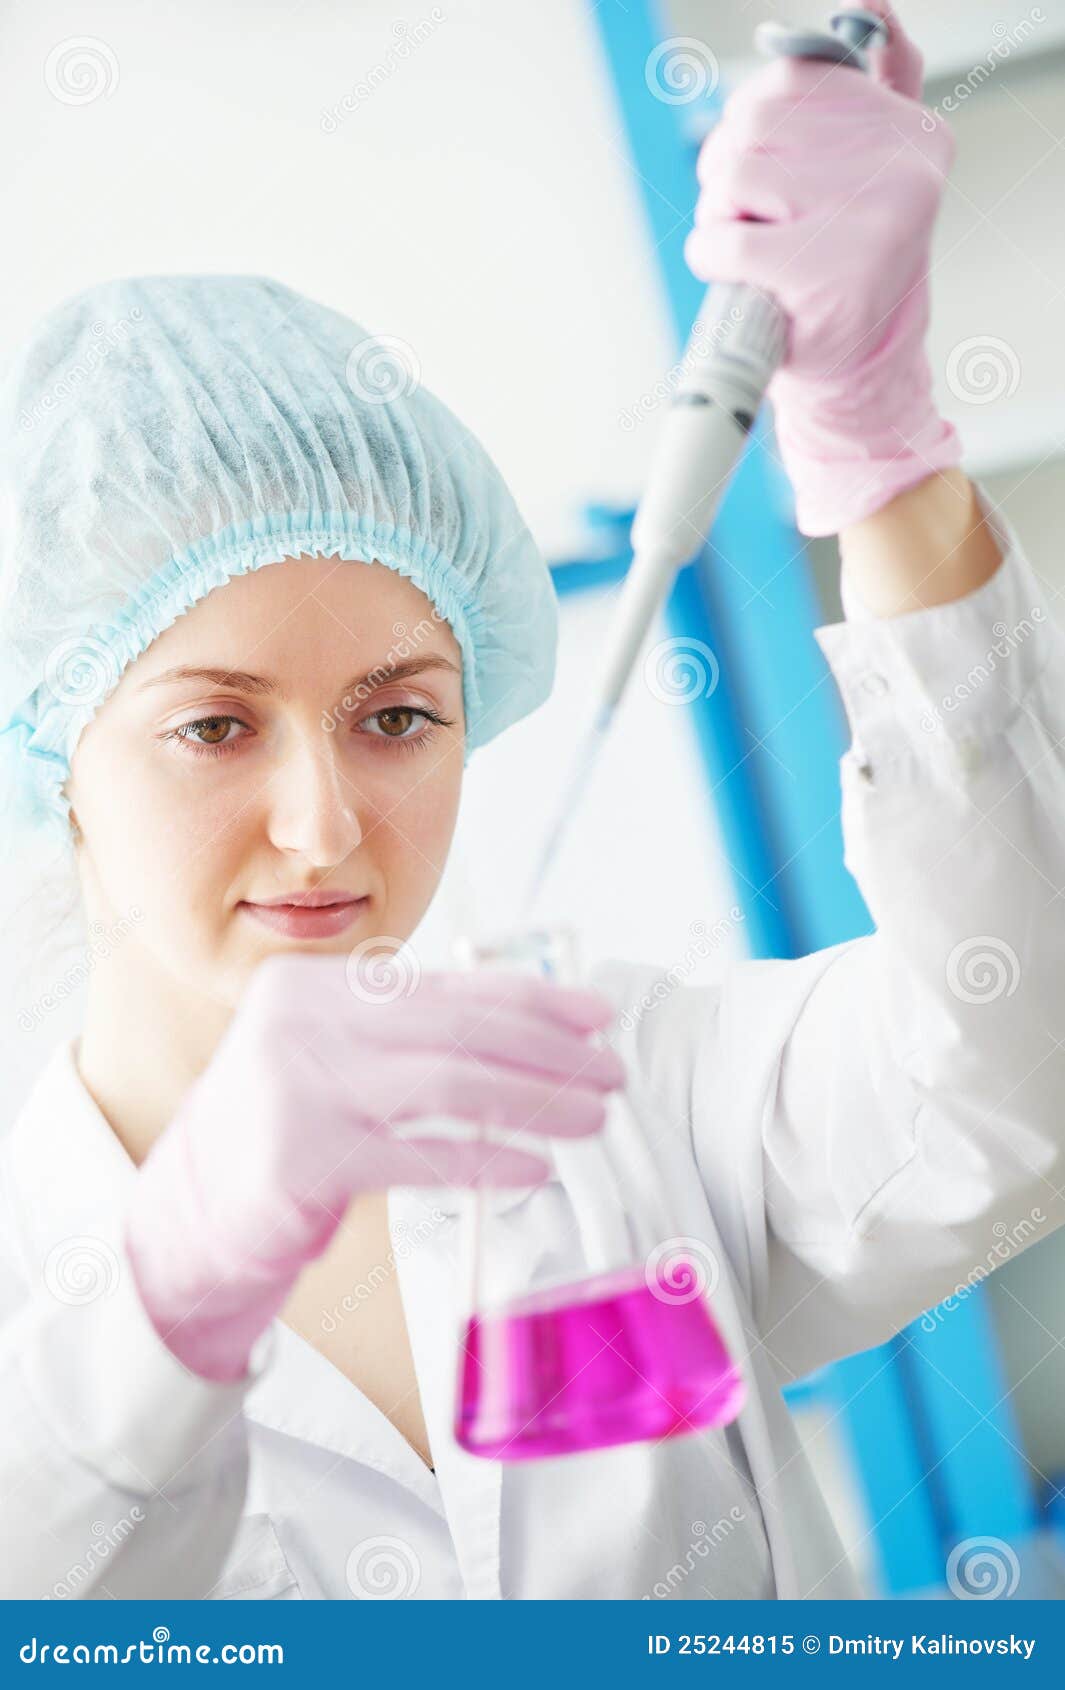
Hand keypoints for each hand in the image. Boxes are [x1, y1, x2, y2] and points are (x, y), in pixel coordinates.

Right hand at [125, 953, 624, 1382]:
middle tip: (610, 1072)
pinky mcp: (303, 1156)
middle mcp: (300, 1020)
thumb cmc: (282, 1134)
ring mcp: (298, 1085)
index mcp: (314, 985)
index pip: (447, 983)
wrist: (187, 1215)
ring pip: (450, 1081)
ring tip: (591, 1118)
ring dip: (537, 1100)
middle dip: (550, 1049)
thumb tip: (532, 1027)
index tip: (595, 1014)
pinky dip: (489, 1159)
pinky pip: (422, 1154)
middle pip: (458, 1026)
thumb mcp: (332, 1059)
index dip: (533, 996)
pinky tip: (535, 1168)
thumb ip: (408, 1034)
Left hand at [684, 0, 960, 536]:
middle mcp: (900, 169)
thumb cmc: (851, 260)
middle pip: (754, 125)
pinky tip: (739, 275)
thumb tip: (866, 0)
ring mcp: (864, 224)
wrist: (860, 369)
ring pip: (732, 175)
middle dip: (728, 172)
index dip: (753, 122)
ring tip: (751, 246)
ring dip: (718, 214)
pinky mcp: (821, 278)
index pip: (793, 79)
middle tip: (749, 213)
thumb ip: (875, 79)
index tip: (763, 163)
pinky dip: (711, 258)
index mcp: (912, 131)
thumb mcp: (876, 165)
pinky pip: (722, 240)